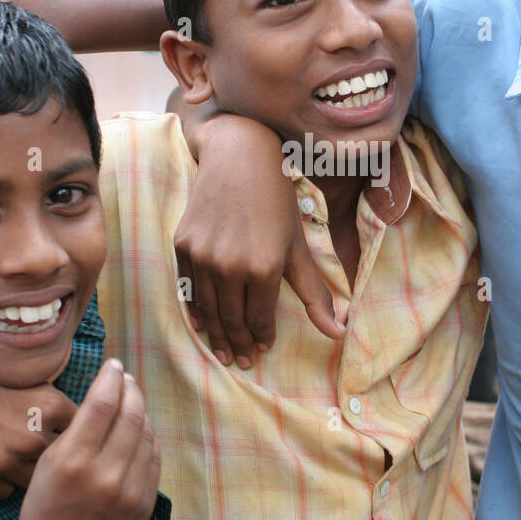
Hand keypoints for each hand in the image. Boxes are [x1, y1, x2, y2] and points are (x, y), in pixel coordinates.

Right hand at [0, 334, 77, 500]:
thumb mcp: (31, 385)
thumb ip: (63, 410)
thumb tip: (99, 435)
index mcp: (52, 406)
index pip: (84, 437)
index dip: (68, 437)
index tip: (53, 431)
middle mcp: (31, 435)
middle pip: (60, 463)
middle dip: (50, 458)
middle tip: (24, 441)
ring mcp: (3, 460)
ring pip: (34, 483)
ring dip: (25, 473)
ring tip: (3, 448)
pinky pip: (3, 493)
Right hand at [0, 360, 159, 519]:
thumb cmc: (43, 513)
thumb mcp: (46, 467)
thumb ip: (76, 432)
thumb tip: (105, 393)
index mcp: (72, 462)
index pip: (103, 403)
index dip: (112, 377)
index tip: (114, 365)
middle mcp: (104, 476)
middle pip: (130, 414)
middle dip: (131, 389)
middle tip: (126, 377)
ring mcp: (129, 493)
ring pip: (146, 435)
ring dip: (141, 412)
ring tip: (133, 399)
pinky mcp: (144, 506)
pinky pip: (153, 459)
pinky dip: (148, 438)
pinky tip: (139, 429)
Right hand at [175, 115, 344, 367]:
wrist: (239, 158)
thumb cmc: (276, 202)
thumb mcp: (298, 247)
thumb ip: (314, 294)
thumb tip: (338, 333)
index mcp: (264, 267)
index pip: (259, 319)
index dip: (262, 337)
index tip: (264, 348)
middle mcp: (230, 265)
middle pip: (232, 320)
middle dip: (239, 344)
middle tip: (243, 361)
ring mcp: (203, 256)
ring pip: (208, 309)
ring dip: (216, 335)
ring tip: (224, 351)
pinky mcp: (183, 245)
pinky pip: (188, 289)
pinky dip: (195, 311)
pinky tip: (202, 325)